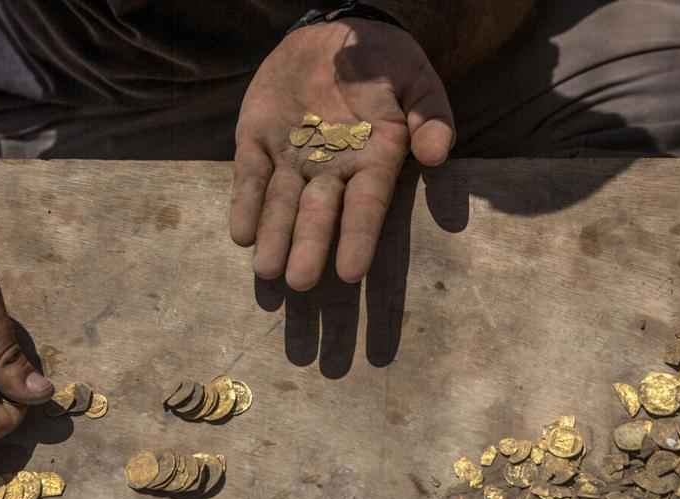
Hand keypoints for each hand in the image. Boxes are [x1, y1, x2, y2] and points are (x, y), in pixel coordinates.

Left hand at [230, 18, 454, 289]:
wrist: (337, 34)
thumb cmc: (385, 64)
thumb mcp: (417, 81)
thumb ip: (430, 116)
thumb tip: (439, 153)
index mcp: (373, 161)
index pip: (366, 206)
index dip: (357, 237)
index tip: (352, 272)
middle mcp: (331, 168)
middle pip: (318, 214)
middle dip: (308, 247)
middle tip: (299, 283)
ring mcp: (292, 157)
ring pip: (280, 203)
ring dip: (273, 236)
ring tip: (266, 270)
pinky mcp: (257, 140)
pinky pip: (249, 175)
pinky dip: (243, 202)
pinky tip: (241, 234)